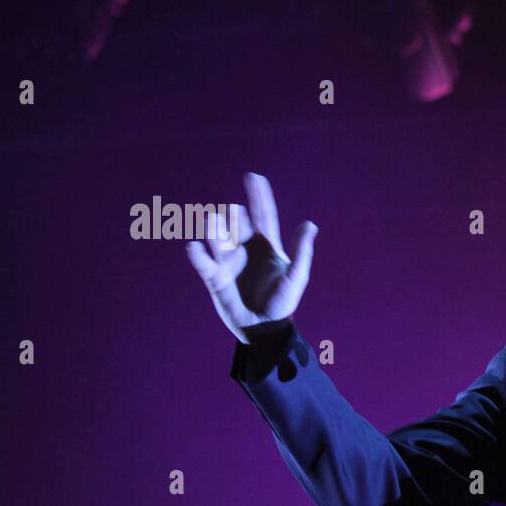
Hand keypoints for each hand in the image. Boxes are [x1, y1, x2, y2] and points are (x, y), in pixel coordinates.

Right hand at [185, 172, 316, 343]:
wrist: (264, 329)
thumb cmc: (282, 303)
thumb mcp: (296, 277)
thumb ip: (301, 251)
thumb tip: (310, 224)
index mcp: (266, 246)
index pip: (263, 215)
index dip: (259, 196)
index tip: (254, 177)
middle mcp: (245, 249)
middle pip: (238, 225)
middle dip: (236, 217)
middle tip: (235, 212)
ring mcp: (228, 262)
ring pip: (218, 239)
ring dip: (215, 231)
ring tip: (214, 222)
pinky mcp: (214, 278)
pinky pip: (203, 264)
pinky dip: (199, 256)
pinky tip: (195, 247)